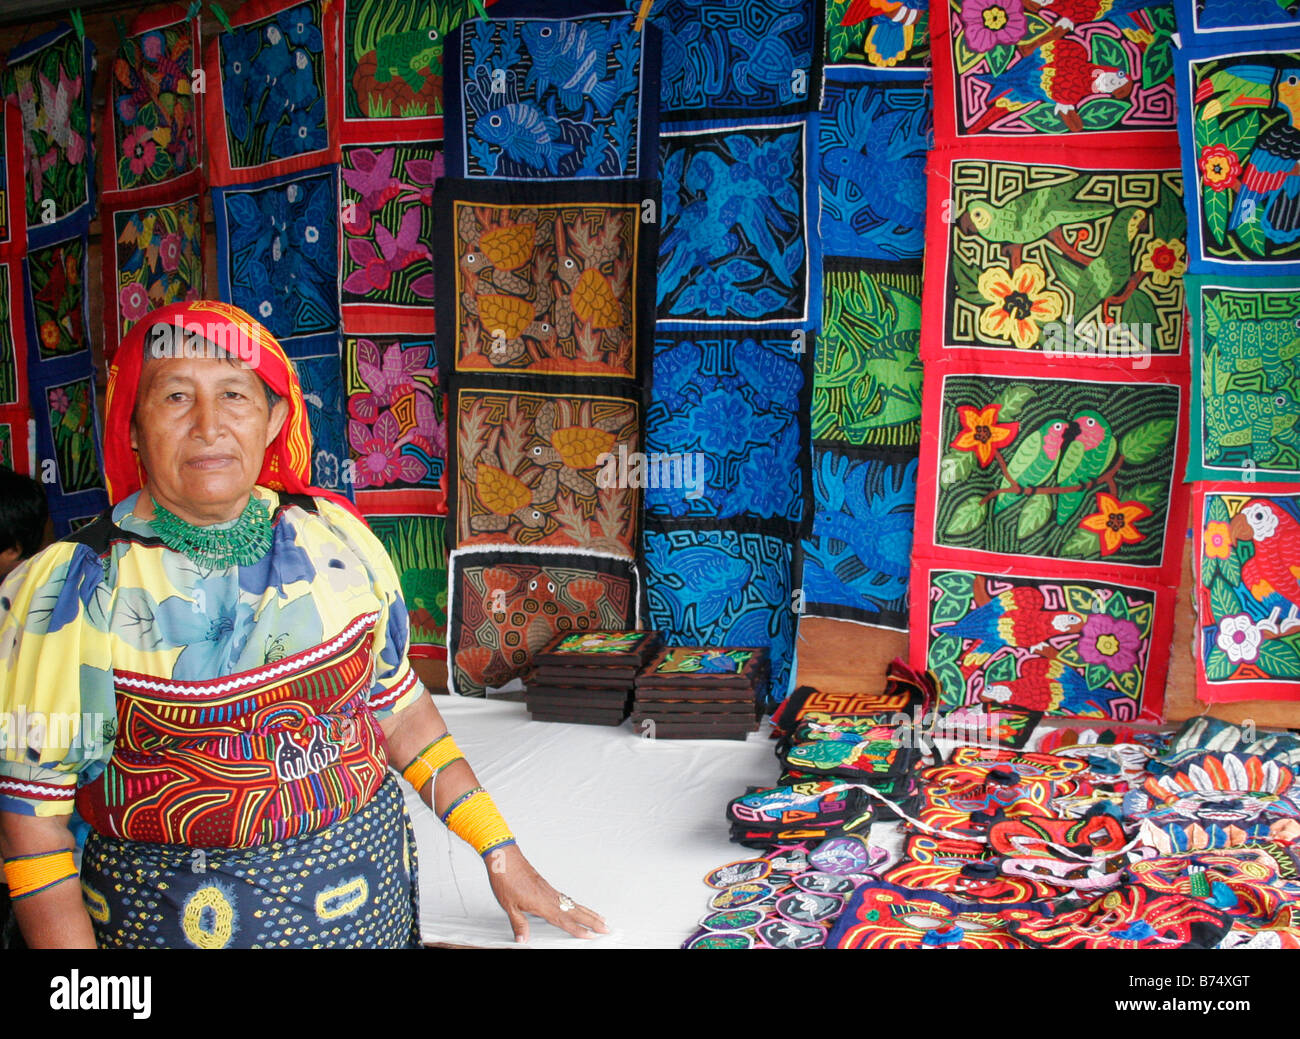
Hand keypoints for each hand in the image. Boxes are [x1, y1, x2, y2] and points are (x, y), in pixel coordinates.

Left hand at [485, 844, 608, 942]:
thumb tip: (523, 940)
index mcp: (542, 904)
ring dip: (588, 912)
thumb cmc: (506, 879)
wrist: (505, 860)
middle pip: (575, 911)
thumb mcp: (509, 906)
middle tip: (606, 927)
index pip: (564, 920)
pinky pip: (567, 898)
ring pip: (573, 904)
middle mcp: (550, 897)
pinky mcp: (547, 886)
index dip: (578, 929)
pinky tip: (578, 908)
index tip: (591, 936)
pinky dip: (577, 905)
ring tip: (600, 919)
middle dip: (592, 921)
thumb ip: (519, 924)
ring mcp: (550, 891)